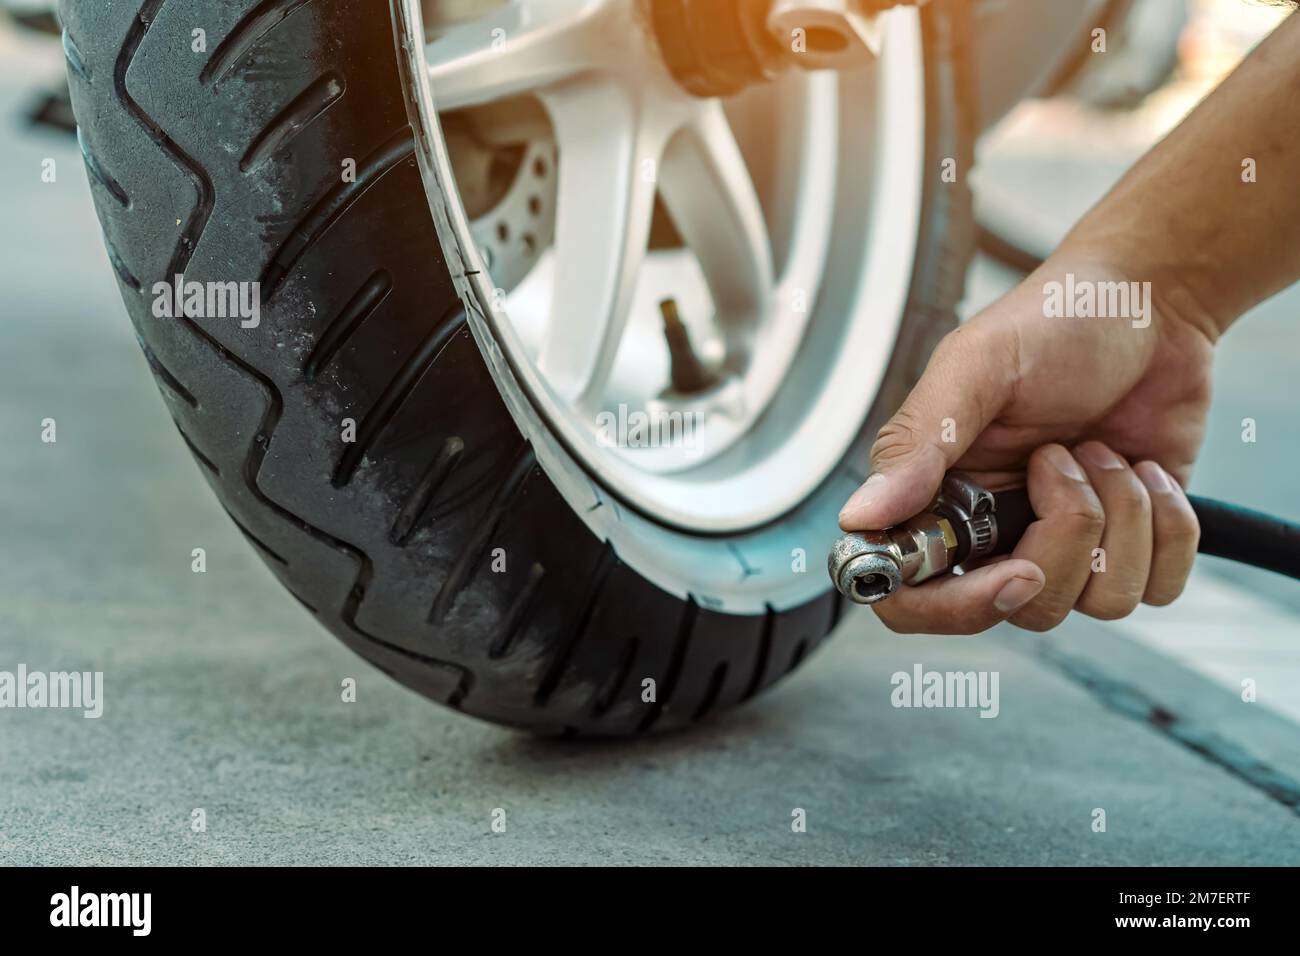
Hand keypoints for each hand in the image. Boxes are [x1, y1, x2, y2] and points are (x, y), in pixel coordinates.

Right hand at [839, 252, 1208, 633]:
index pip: (912, 598)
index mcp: (940, 498)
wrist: (1152, 302)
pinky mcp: (1134, 544)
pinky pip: (1156, 587)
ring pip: (1097, 602)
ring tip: (1105, 449)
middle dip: (1062, 538)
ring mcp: (1067, 544)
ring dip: (1120, 515)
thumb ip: (917, 442)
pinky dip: (1169, 526)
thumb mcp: (976, 367)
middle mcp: (997, 533)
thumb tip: (861, 515)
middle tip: (1062, 459)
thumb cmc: (1055, 321)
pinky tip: (1146, 469)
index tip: (1011, 569)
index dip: (953, 606)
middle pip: (1019, 607)